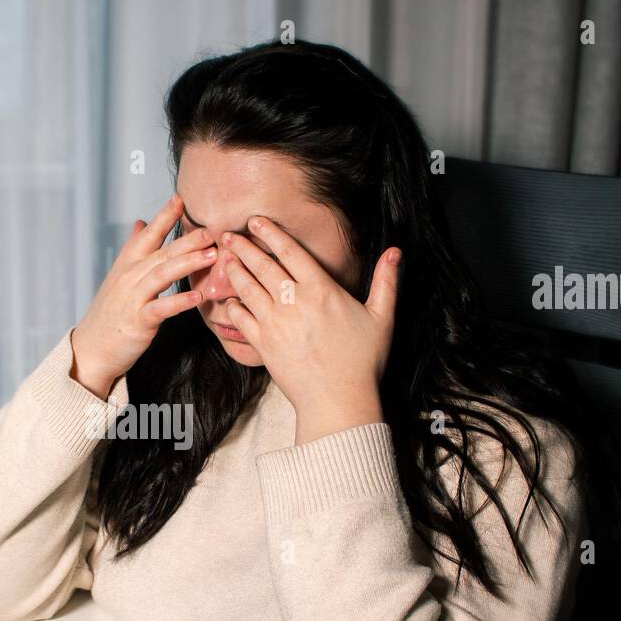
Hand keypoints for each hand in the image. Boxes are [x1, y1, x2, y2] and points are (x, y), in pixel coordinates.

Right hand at [70, 193, 218, 397]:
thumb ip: (134, 249)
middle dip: (187, 239)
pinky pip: (162, 308)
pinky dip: (180, 301)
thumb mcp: (119, 276)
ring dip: (188, 263)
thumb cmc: (110, 313)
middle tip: (211, 230)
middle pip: (161, 252)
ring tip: (211, 256)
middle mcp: (129, 276)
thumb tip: (141, 223)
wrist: (92, 347)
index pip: (147, 235)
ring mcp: (132, 298)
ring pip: (163, 274)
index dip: (164, 216)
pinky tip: (198, 296)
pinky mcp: (138, 321)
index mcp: (127, 264)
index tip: (181, 199)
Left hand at [219, 217, 399, 444]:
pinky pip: (240, 318)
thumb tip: (395, 251)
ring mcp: (275, 322)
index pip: (290, 251)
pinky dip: (232, 306)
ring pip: (247, 288)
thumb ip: (386, 281)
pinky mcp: (262, 343)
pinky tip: (229, 300)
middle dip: (243, 246)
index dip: (270, 233)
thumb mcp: (381, 317)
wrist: (337, 400)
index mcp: (321, 289)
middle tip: (228, 234)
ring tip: (225, 259)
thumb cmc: (363, 361)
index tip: (256, 221)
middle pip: (262, 265)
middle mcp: (294, 301)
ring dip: (234, 271)